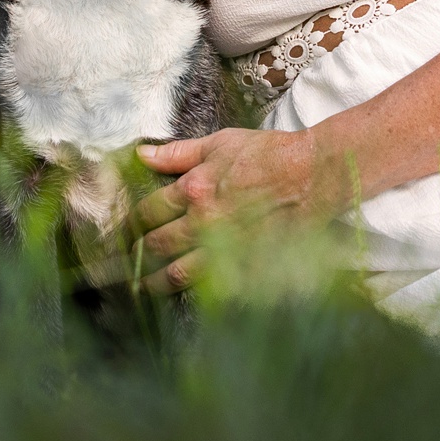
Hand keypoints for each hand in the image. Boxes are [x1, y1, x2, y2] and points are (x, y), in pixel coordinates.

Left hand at [132, 127, 334, 291]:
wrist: (314, 174)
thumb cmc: (270, 154)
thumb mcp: (220, 143)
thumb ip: (178, 153)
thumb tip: (142, 155)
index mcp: (194, 190)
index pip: (148, 213)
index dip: (131, 223)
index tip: (126, 231)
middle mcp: (204, 223)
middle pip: (156, 246)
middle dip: (136, 255)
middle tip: (126, 262)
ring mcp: (225, 248)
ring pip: (178, 274)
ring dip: (155, 283)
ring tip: (144, 288)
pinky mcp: (247, 266)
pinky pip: (214, 288)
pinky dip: (198, 294)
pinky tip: (189, 296)